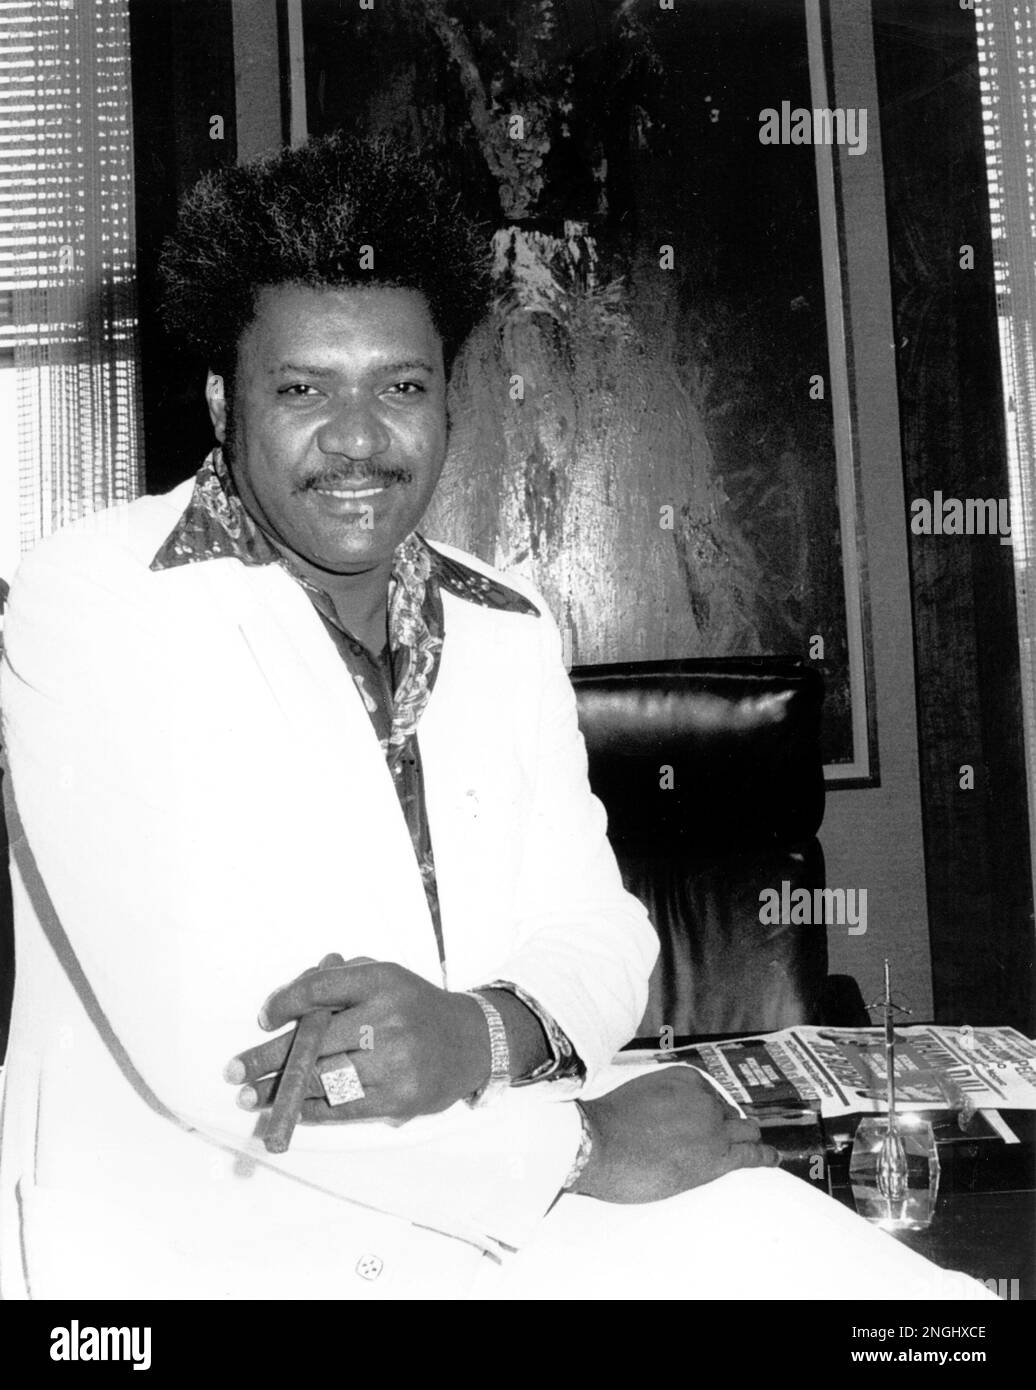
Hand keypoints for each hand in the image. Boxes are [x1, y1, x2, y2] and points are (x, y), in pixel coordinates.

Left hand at [225, 958, 489, 1122]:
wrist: (469, 1042)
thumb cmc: (413, 1007)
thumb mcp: (383, 977)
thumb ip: (337, 982)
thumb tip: (284, 1004)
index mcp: (382, 980)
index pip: (320, 988)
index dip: (285, 1002)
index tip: (263, 1018)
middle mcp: (389, 1018)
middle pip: (314, 1041)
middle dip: (267, 1059)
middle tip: (233, 1071)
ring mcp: (396, 1061)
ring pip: (323, 1079)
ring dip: (280, 1091)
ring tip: (250, 1097)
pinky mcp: (399, 1097)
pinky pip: (343, 1107)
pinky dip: (310, 1110)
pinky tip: (288, 1110)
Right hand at [571, 1066, 779, 1202]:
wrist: (599, 1144)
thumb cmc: (606, 1125)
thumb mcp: (634, 1098)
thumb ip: (654, 1104)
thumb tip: (652, 1123)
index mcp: (683, 1077)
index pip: (709, 1094)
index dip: (710, 1110)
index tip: (707, 1118)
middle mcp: (703, 1097)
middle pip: (727, 1112)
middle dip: (727, 1124)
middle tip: (725, 1135)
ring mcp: (713, 1125)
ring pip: (744, 1131)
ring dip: (748, 1138)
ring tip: (756, 1144)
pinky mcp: (717, 1157)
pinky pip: (751, 1155)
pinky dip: (765, 1156)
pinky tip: (773, 1157)